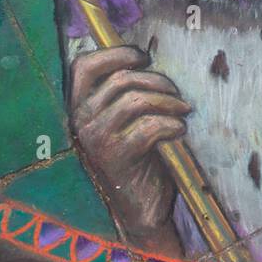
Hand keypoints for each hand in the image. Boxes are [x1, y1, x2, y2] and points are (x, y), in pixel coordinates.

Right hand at [70, 46, 188, 255]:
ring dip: (168, 101)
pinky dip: (172, 124)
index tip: (144, 58)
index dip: (115, 53)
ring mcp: (96, 139)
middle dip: (157, 81)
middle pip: (121, 79)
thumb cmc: (138, 158)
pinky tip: (179, 131)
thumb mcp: (125, 121)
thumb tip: (146, 60)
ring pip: (137, 100)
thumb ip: (125, 94)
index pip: (83, 66)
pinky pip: (150, 126)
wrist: (141, 208)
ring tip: (182, 111)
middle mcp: (81, 121)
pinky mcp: (116, 157)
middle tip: (177, 95)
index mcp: (78, 108)